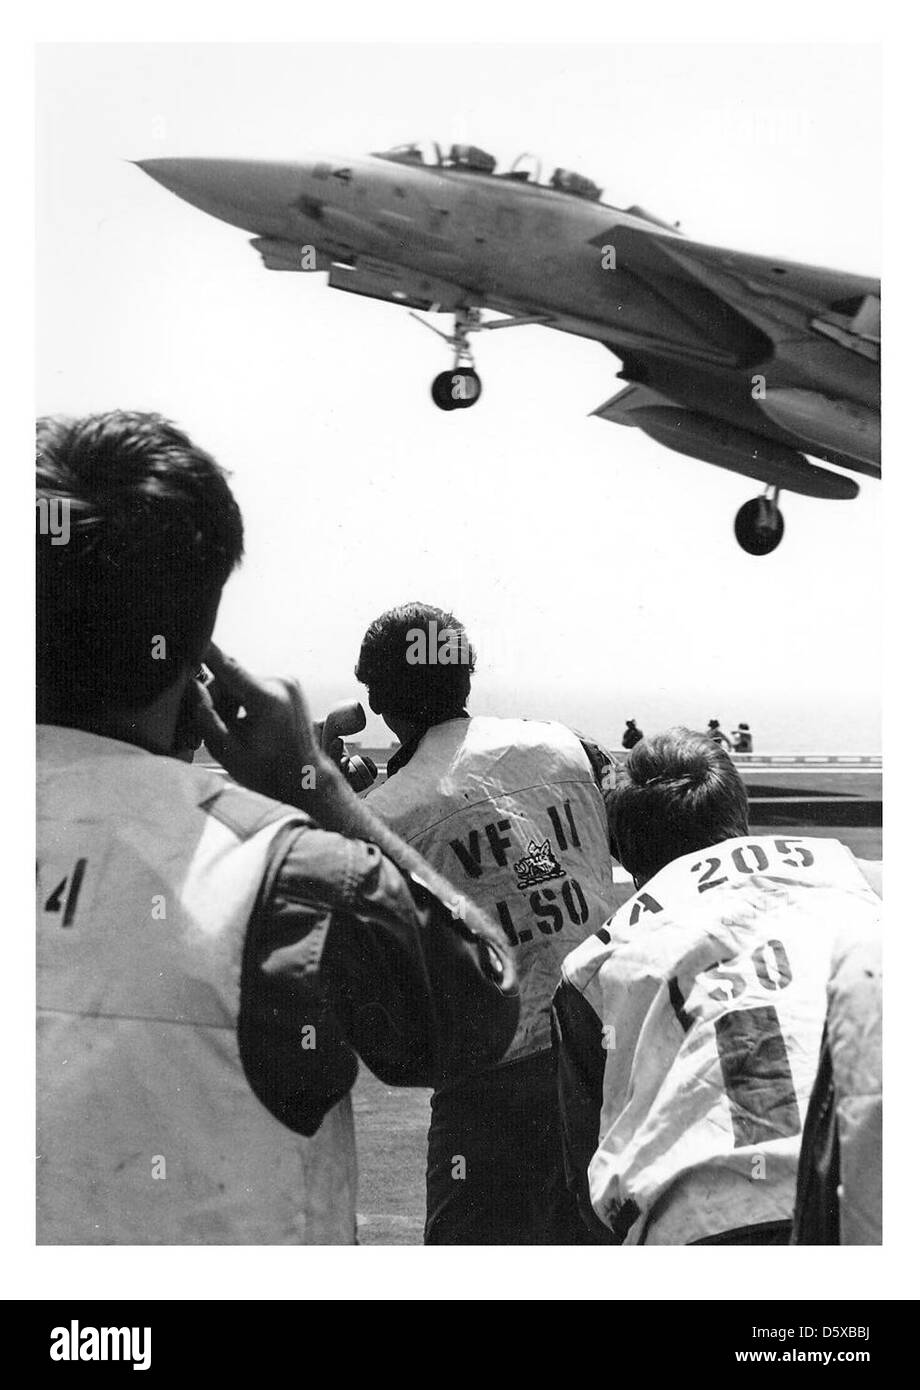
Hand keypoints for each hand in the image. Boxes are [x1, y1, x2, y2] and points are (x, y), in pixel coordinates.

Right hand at [194, 643, 325, 806]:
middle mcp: (281, 684)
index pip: (228, 668)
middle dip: (217, 700)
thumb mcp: (229, 751)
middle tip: (215, 728)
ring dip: (229, 702)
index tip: (194, 636)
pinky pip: (253, 685)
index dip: (207, 651)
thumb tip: (191, 689)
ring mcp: (288, 682)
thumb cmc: (270, 772)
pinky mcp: (288, 685)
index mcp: (268, 699)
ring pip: (240, 683)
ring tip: (235, 731)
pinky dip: (243, 701)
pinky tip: (247, 724)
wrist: (304, 778)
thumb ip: (206, 718)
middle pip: (230, 680)